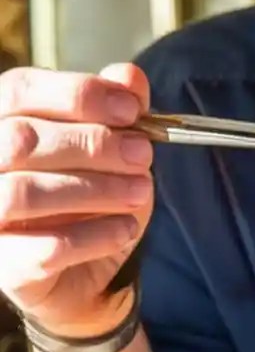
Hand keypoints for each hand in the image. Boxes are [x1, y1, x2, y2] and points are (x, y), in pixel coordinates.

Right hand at [0, 64, 152, 334]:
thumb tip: (128, 76)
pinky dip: (95, 236)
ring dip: (96, 190)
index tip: (132, 109)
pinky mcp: (2, 267)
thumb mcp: (114, 150)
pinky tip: (127, 228)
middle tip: (144, 155)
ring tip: (141, 192)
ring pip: (23, 193)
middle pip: (20, 140)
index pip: (17, 89)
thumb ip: (118, 111)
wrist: (84, 275)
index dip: (77, 93)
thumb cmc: (90, 200)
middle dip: (93, 145)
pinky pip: (44, 249)